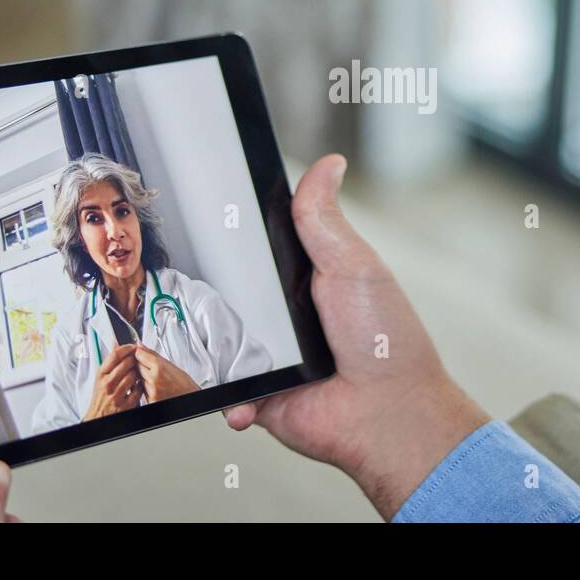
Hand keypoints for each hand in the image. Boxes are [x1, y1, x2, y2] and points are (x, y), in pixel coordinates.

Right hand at [84, 342, 141, 420]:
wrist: (98, 415)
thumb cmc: (100, 396)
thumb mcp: (100, 377)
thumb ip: (109, 361)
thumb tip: (115, 344)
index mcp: (101, 375)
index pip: (115, 355)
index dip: (126, 348)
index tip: (132, 346)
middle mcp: (108, 384)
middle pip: (126, 363)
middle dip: (134, 359)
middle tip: (136, 359)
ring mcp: (116, 395)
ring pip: (133, 375)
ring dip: (137, 373)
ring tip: (136, 373)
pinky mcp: (125, 404)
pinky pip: (138, 390)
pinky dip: (139, 386)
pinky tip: (136, 385)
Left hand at [135, 343, 200, 401]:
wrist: (190, 398)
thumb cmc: (186, 384)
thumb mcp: (172, 365)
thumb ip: (153, 354)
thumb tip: (141, 345)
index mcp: (160, 367)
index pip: (139, 355)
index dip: (140, 353)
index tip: (142, 352)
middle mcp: (154, 380)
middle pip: (137, 366)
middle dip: (142, 365)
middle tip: (152, 367)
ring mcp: (151, 391)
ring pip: (139, 378)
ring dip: (143, 377)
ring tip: (158, 378)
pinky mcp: (149, 400)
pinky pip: (142, 390)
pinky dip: (146, 387)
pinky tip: (157, 386)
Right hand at [222, 154, 488, 518]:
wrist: (388, 415)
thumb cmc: (386, 342)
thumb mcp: (353, 265)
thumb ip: (324, 218)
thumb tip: (327, 164)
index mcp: (305, 277)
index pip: (257, 246)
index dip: (232, 234)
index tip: (203, 216)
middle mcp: (282, 315)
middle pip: (228, 290)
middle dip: (211, 289)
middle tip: (191, 278)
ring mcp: (267, 356)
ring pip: (216, 340)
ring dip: (213, 342)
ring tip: (213, 338)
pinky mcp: (256, 394)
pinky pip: (222, 389)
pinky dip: (225, 392)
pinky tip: (240, 388)